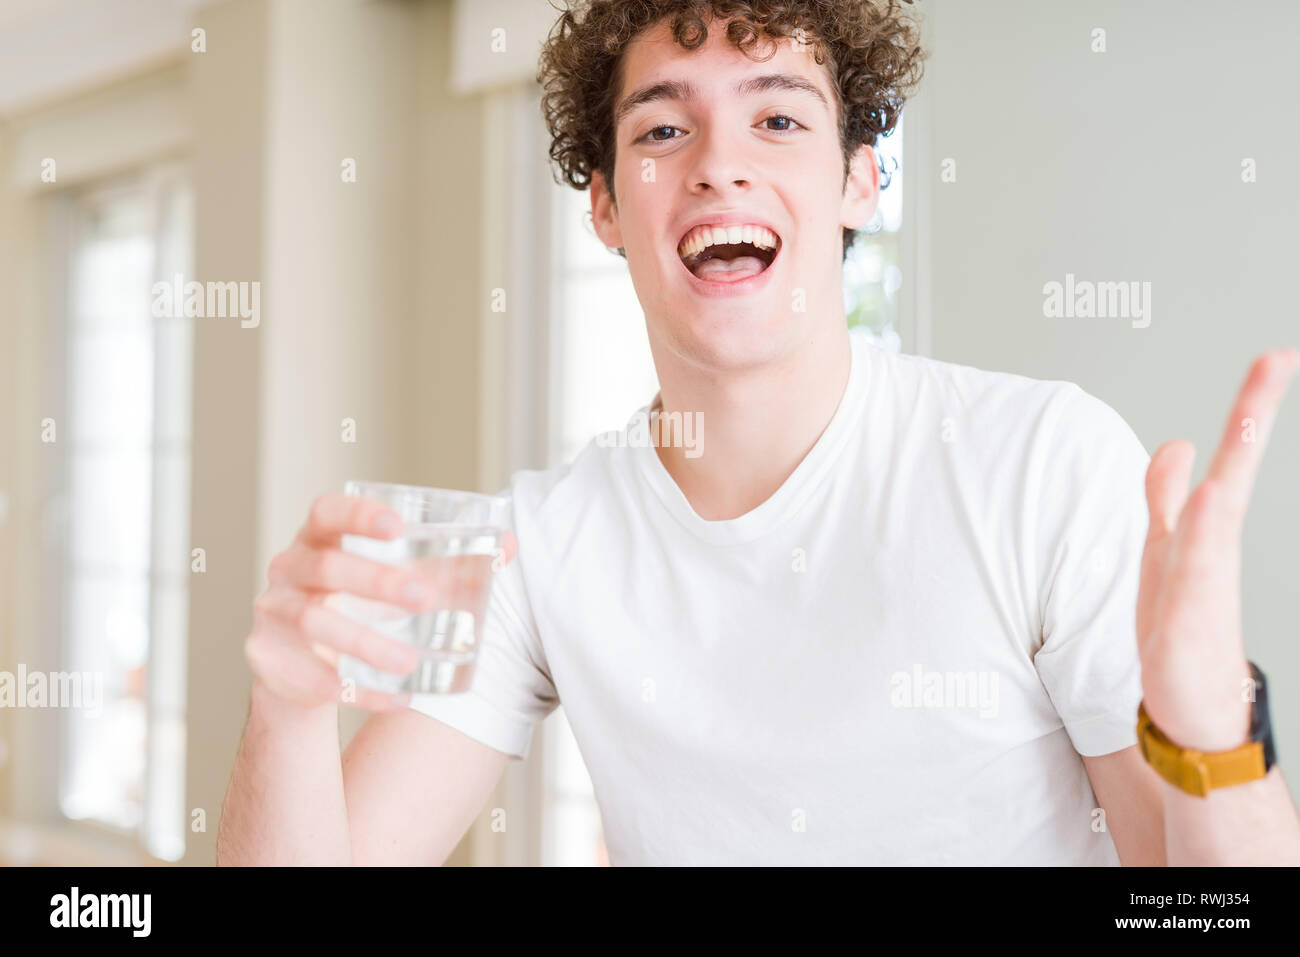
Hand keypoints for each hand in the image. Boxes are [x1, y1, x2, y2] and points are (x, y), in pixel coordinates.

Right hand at [245, 492, 516, 710]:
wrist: (304, 664)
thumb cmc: (360, 604)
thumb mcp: (392, 576)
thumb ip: (446, 559)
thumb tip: (511, 545)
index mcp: (317, 539)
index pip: (327, 512)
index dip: (358, 515)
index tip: (398, 527)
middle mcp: (288, 571)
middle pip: (326, 568)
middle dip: (376, 582)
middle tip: (425, 598)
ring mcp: (272, 616)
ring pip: (315, 623)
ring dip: (365, 643)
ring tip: (410, 663)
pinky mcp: (268, 661)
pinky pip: (312, 677)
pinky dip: (357, 691)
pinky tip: (397, 699)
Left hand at [1137, 348, 1299, 751]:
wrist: (1193, 708)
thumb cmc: (1183, 625)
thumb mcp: (1166, 544)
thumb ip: (1167, 496)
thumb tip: (1175, 446)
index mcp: (1204, 527)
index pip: (1228, 456)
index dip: (1249, 409)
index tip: (1274, 359)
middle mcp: (1209, 549)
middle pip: (1233, 472)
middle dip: (1251, 417)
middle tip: (1277, 360)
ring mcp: (1203, 584)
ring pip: (1215, 518)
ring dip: (1229, 468)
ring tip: (1243, 418)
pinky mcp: (1190, 622)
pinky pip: (1197, 573)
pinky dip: (1202, 536)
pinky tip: (1208, 498)